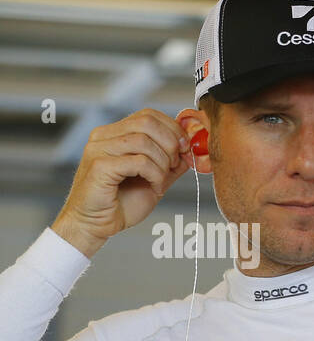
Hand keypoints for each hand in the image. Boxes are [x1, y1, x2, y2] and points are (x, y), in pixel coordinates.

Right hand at [51, 109, 193, 257]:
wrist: (95, 225)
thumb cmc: (120, 204)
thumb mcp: (154, 179)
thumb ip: (170, 163)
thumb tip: (190, 149)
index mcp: (115, 134)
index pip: (148, 114)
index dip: (173, 129)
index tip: (184, 149)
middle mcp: (104, 136)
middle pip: (147, 122)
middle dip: (171, 144)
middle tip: (174, 165)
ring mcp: (99, 149)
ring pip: (144, 141)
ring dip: (163, 163)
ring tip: (161, 181)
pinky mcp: (99, 166)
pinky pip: (138, 161)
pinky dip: (155, 175)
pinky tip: (154, 187)